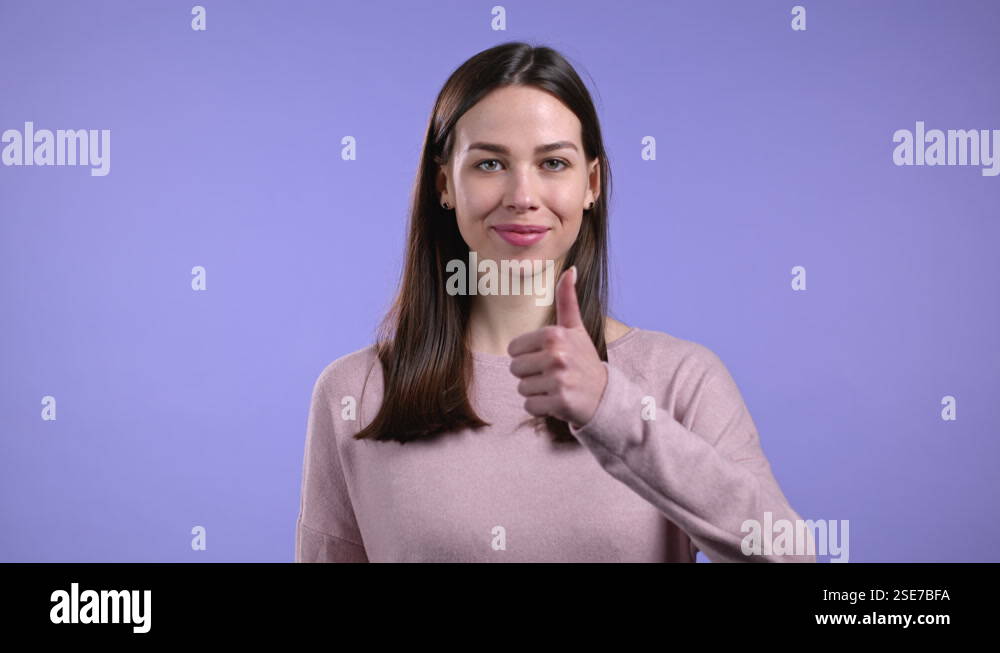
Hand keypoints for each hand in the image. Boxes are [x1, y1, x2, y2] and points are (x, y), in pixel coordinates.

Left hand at [508, 265, 608, 428]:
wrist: (605, 395)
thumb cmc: (583, 360)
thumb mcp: (576, 328)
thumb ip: (567, 299)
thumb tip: (571, 270)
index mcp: (554, 335)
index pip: (513, 349)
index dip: (527, 356)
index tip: (547, 358)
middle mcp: (556, 355)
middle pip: (515, 369)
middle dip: (531, 375)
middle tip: (553, 374)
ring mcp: (558, 379)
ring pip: (522, 388)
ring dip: (536, 391)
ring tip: (556, 387)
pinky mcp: (559, 401)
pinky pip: (530, 406)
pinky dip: (541, 407)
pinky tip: (557, 400)